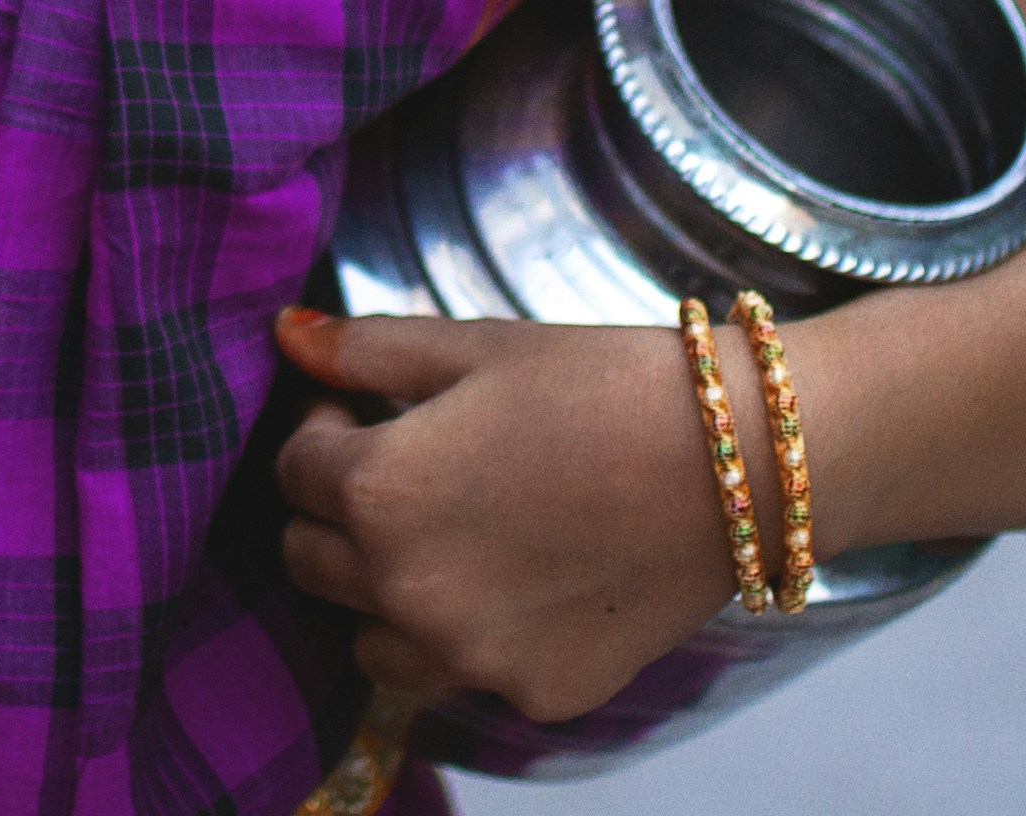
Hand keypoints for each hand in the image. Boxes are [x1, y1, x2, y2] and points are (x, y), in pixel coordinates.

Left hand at [270, 308, 740, 724]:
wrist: (740, 461)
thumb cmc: (604, 383)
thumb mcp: (476, 347)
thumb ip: (365, 350)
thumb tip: (285, 333)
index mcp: (378, 493)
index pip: (293, 471)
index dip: (327, 428)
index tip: (371, 410)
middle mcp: (406, 591)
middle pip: (310, 561)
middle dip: (342, 512)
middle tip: (411, 470)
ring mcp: (470, 657)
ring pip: (371, 640)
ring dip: (387, 591)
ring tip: (459, 533)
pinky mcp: (535, 693)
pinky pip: (464, 673)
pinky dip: (475, 635)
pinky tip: (530, 576)